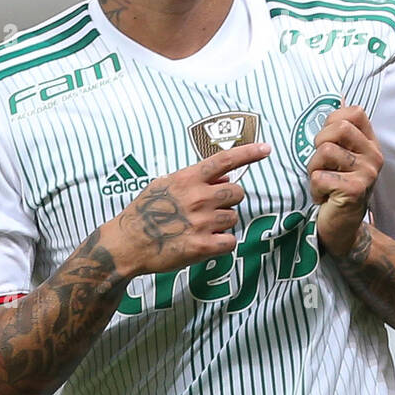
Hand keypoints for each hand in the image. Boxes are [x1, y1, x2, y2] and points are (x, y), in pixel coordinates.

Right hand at [109, 142, 271, 276]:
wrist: (127, 243)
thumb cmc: (145, 212)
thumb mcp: (165, 184)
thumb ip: (195, 179)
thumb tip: (226, 177)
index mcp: (188, 178)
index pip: (225, 160)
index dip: (249, 153)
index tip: (266, 148)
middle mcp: (198, 197)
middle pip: (237, 192)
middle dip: (229, 199)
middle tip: (210, 208)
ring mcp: (202, 222)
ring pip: (233, 217)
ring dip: (222, 223)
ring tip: (198, 227)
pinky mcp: (203, 245)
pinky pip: (230, 241)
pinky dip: (221, 243)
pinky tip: (204, 242)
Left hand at [308, 106, 383, 256]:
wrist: (343, 227)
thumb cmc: (337, 187)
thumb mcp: (342, 155)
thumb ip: (341, 130)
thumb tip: (341, 95)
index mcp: (371, 143)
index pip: (354, 112)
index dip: (332, 121)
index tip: (329, 141)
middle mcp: (374, 156)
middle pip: (338, 129)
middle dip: (318, 146)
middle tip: (323, 165)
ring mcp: (367, 173)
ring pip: (324, 151)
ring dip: (314, 169)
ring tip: (323, 182)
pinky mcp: (354, 190)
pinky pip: (319, 176)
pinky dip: (314, 188)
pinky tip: (324, 197)